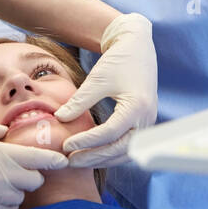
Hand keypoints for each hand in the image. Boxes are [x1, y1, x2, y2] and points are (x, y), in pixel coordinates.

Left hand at [54, 12, 157, 167]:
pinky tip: (93, 153)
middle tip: (70, 161)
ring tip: (78, 160)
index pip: (109, 133)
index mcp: (137, 107)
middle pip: (120, 149)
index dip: (86, 141)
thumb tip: (60, 119)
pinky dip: (111, 152)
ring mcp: (148, 123)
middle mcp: (147, 119)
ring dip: (102, 159)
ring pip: (125, 152)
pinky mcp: (143, 124)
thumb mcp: (97, 79)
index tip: (66, 144)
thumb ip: (79, 101)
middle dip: (94, 157)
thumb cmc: (118, 60)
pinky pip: (128, 145)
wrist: (137, 47)